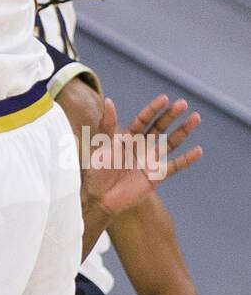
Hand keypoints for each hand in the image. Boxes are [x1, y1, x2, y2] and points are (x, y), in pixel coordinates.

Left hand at [82, 95, 202, 219]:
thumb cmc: (96, 170)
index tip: (165, 98)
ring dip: (183, 131)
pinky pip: (174, 166)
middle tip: (183, 103)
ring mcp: (150, 160)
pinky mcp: (156, 176)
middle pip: (160, 127)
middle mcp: (142, 146)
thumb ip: (107, 124)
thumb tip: (109, 100)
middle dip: (171, 115)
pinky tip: (198, 150)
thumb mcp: (101, 145)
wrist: (99, 196)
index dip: (154, 109)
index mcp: (128, 137)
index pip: (144, 119)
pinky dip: (187, 159)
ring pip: (171, 143)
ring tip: (196, 117)